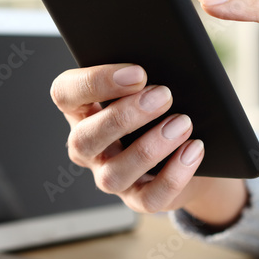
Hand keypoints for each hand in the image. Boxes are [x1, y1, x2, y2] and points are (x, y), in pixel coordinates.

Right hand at [50, 63, 246, 221]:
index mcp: (81, 110)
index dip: (95, 82)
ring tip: (182, 123)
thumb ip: (145, 74)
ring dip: (150, 147)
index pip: (66, 93)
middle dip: (126, 117)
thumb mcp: (149, 85)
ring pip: (114, 174)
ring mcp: (109, 177)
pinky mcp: (138, 199)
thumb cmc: (162, 107)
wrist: (189, 148)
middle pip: (86, 138)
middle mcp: (88, 147)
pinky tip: (193, 150)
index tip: (137, 73)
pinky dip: (174, 175)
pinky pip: (150, 197)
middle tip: (164, 96)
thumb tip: (166, 59)